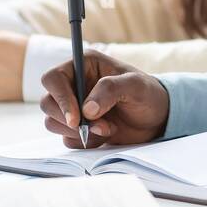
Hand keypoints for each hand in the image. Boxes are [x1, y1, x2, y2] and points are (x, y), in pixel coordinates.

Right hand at [40, 51, 168, 147]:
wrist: (157, 118)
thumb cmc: (148, 94)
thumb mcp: (136, 85)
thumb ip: (110, 90)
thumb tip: (86, 109)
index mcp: (83, 65)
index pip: (53, 78)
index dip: (60, 98)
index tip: (77, 118)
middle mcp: (74, 84)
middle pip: (48, 103)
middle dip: (72, 120)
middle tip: (101, 126)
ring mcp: (74, 106)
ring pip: (53, 122)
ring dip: (79, 132)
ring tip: (108, 129)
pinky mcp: (77, 126)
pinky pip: (66, 138)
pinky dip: (84, 141)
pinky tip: (105, 134)